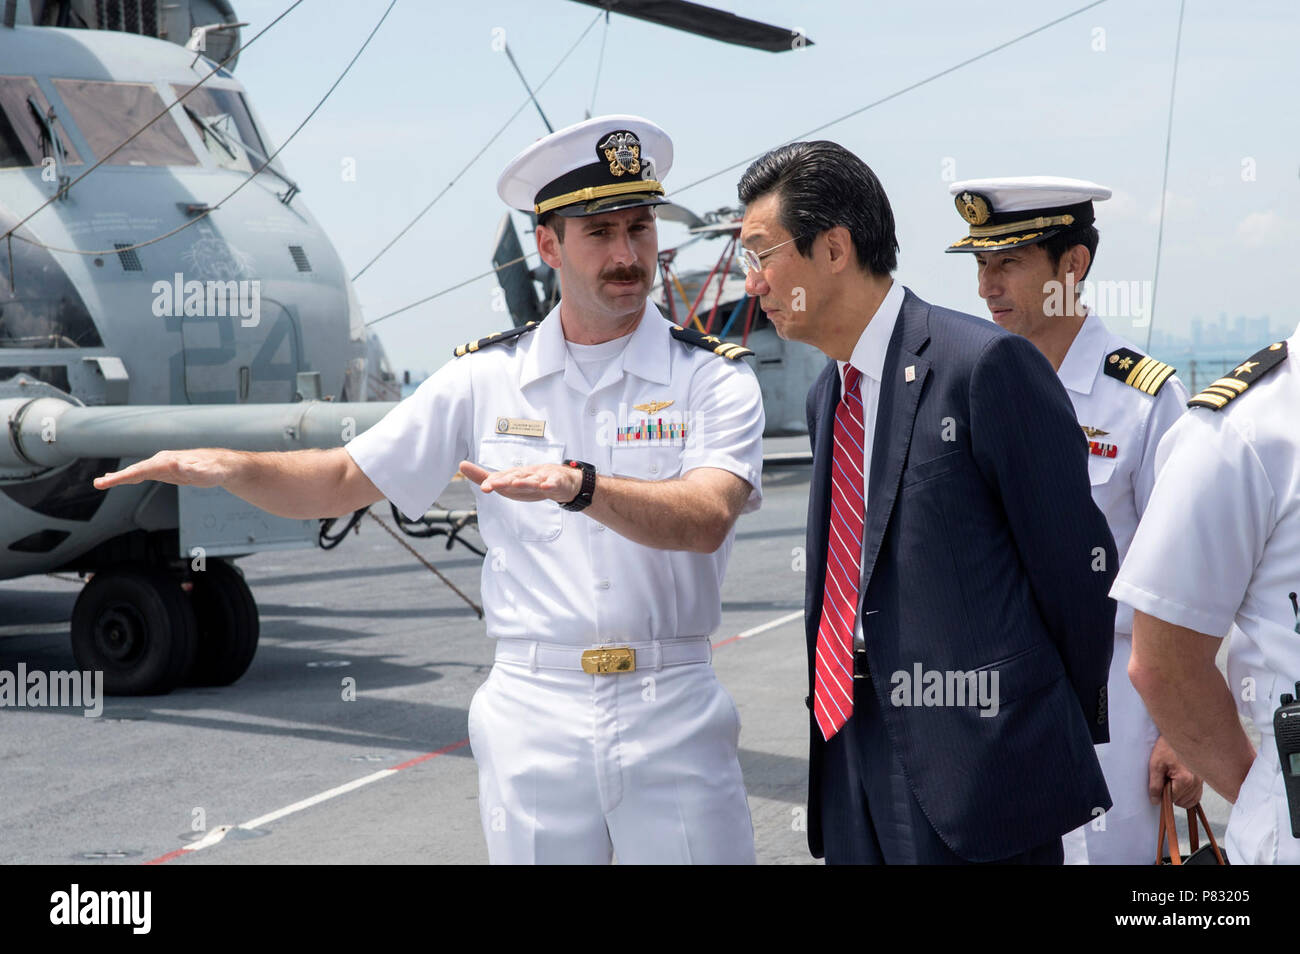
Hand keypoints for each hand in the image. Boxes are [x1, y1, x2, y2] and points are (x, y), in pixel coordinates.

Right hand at [93, 449, 235, 490]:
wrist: (223, 465)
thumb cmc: (216, 469)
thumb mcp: (206, 472)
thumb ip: (192, 469)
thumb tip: (177, 464)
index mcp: (168, 461)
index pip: (141, 470)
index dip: (123, 477)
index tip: (107, 482)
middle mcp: (163, 461)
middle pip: (136, 470)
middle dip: (117, 478)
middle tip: (98, 484)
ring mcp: (164, 465)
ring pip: (138, 471)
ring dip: (121, 477)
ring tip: (102, 482)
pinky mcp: (166, 471)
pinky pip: (145, 474)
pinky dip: (131, 477)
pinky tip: (122, 480)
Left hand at [458, 460, 580, 503]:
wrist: (561, 481)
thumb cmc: (530, 481)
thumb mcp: (506, 481)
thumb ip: (484, 477)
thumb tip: (461, 464)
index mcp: (514, 475)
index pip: (501, 477)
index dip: (493, 482)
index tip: (484, 487)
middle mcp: (526, 474)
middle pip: (515, 477)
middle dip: (504, 481)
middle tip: (492, 484)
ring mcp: (542, 477)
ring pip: (533, 480)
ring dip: (525, 481)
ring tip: (515, 484)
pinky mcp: (556, 481)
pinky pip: (553, 483)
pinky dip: (550, 484)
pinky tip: (545, 486)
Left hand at [1149, 735, 1202, 808]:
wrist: (1179, 735)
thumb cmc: (1166, 748)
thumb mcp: (1155, 765)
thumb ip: (1155, 785)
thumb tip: (1155, 801)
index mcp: (1185, 779)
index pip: (1172, 799)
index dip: (1163, 794)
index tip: (1159, 783)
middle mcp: (1196, 782)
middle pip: (1181, 801)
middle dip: (1171, 794)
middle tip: (1165, 779)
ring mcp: (1202, 781)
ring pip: (1190, 800)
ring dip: (1180, 796)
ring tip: (1172, 780)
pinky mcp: (1203, 780)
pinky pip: (1197, 796)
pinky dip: (1188, 795)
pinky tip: (1180, 786)